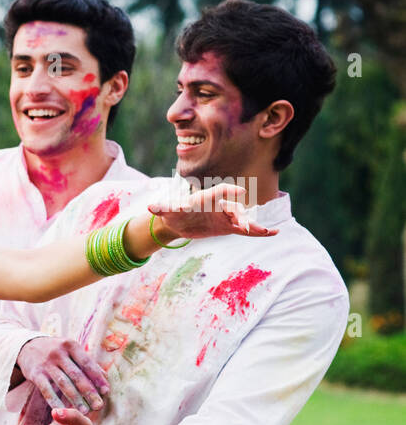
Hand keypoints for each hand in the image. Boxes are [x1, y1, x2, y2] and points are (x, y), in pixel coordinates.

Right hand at [15, 336, 107, 413]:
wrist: (26, 346)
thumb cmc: (55, 350)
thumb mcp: (70, 349)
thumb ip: (86, 361)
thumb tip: (104, 376)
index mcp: (71, 345)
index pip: (87, 363)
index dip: (97, 378)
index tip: (106, 391)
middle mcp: (58, 353)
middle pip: (76, 375)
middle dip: (89, 392)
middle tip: (98, 406)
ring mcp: (46, 363)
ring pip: (63, 383)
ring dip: (75, 398)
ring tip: (84, 411)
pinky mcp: (35, 373)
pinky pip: (46, 389)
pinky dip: (55, 400)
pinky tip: (62, 410)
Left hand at [149, 182, 276, 240]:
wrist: (177, 222)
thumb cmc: (172, 212)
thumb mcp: (167, 210)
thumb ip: (162, 207)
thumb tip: (150, 207)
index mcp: (206, 199)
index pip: (219, 192)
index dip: (229, 191)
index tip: (239, 192)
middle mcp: (219, 205)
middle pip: (233, 208)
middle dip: (240, 215)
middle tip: (244, 224)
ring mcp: (225, 216)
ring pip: (241, 219)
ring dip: (252, 225)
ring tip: (263, 230)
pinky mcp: (228, 227)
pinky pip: (245, 229)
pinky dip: (257, 231)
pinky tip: (273, 232)